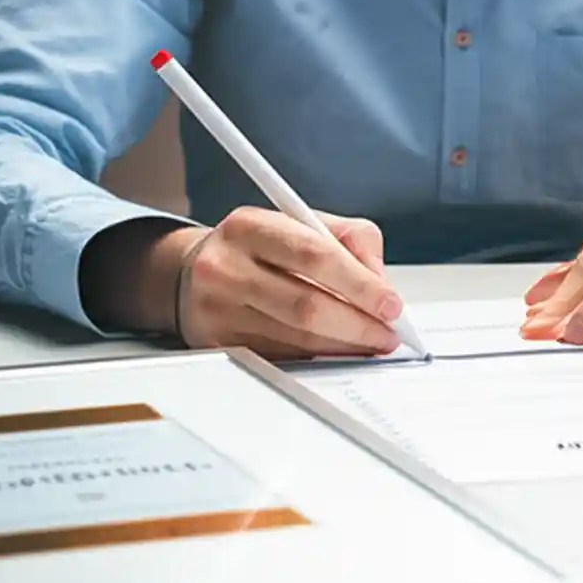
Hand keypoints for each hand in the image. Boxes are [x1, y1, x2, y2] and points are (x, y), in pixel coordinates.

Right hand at [171, 207, 403, 359]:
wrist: (192, 271)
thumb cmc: (260, 247)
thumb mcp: (302, 223)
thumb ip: (351, 241)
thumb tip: (382, 284)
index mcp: (250, 226)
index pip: (315, 255)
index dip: (360, 284)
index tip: (391, 304)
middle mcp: (226, 266)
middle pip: (306, 306)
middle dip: (359, 325)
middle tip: (388, 335)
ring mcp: (216, 309)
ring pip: (296, 340)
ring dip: (344, 347)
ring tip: (371, 344)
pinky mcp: (216, 345)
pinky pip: (281, 359)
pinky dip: (318, 358)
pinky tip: (337, 353)